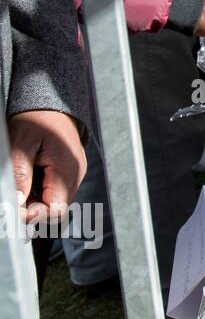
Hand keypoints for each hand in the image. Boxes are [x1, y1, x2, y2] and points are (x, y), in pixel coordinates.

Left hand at [9, 110, 85, 224]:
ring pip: (56, 201)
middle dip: (34, 208)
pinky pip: (57, 191)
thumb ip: (20, 175)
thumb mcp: (21, 144)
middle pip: (57, 208)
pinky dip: (41, 192)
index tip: (15, 208)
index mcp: (68, 168)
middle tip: (14, 197)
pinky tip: (30, 180)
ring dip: (36, 200)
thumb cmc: (37, 118)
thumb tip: (17, 202)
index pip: (56, 208)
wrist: (51, 104)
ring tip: (21, 185)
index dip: (35, 214)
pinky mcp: (70, 172)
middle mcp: (76, 174)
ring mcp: (75, 173)